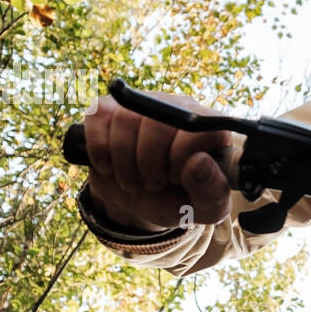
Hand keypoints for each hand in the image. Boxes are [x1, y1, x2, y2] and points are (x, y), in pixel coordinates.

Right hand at [81, 90, 231, 232]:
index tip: (175, 178)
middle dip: (149, 165)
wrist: (139, 200)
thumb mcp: (203, 208)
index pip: (197, 128)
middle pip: (156, 123)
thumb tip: (199, 161)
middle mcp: (178, 107)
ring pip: (125, 119)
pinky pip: (98, 118)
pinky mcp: (110, 108)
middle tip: (153, 183)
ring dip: (124, 163)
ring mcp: (143, 103)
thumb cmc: (177, 200)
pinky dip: (100, 152)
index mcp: (209, 129)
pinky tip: (111, 167)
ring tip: (135, 179)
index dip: (180, 158)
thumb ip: (211, 191)